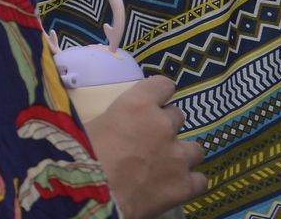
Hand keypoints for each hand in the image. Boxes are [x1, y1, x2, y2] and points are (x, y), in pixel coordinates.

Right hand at [84, 76, 205, 218]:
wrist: (91, 194)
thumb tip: (106, 125)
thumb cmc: (79, 156)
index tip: (153, 101)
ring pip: (195, 148)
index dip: (158, 93)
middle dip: (165, 126)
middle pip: (177, 116)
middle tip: (149, 139)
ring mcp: (178, 156)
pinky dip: (189, 182)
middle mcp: (163, 126)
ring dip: (182, 154)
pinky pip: (200, 179)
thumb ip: (108, 122)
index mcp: (137, 105)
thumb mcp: (86, 127)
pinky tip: (175, 187)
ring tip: (166, 165)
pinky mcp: (186, 185)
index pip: (162, 85)